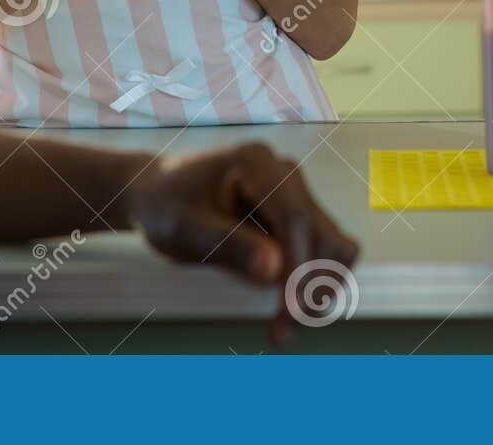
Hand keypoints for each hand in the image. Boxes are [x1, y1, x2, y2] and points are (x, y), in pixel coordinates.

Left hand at [123, 142, 360, 346]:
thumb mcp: (183, 228)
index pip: (294, 216)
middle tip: (280, 329)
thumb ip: (228, 245)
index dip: (299, 266)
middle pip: (322, 234)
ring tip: (282, 326)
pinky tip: (287, 308)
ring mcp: (296, 194)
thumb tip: (274, 271)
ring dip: (317, 290)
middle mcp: (285, 174)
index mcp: (256, 163)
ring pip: (333, 246)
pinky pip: (325, 253)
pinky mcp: (299, 219)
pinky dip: (314, 284)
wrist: (159, 196)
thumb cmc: (165, 205)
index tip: (290, 309)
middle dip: (308, 286)